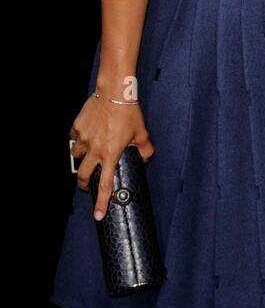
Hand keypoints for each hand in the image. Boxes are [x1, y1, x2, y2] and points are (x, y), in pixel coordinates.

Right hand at [69, 92, 154, 220]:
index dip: (101, 202)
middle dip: (83, 183)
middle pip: (82, 175)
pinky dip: (79, 137)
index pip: (105, 185)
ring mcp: (84, 138)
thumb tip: (146, 158)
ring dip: (81, 156)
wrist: (115, 91)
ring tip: (88, 152)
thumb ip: (145, 149)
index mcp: (111, 154)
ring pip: (76, 154)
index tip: (98, 215)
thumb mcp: (142, 133)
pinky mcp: (77, 126)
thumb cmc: (130, 112)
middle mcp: (95, 149)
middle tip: (86, 184)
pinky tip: (86, 133)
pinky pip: (74, 137)